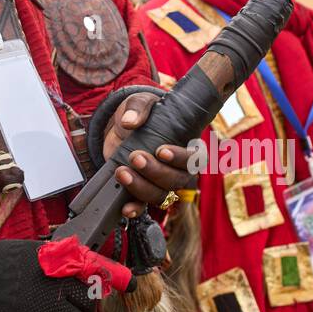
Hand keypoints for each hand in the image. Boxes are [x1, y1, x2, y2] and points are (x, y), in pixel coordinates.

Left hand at [103, 90, 204, 216]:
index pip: (194, 159)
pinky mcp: (141, 190)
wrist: (118, 128)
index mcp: (186, 146)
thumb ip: (137, 108)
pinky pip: (143, 205)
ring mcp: (160, 182)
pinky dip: (136, 209)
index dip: (180, 158)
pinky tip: (126, 208)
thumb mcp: (139, 103)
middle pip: (177, 180)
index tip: (161, 151)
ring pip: (161, 195)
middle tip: (135, 157)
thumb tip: (129, 121)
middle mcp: (177, 168)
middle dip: (156, 172)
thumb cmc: (139, 114)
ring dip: (141, 187)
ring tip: (121, 172)